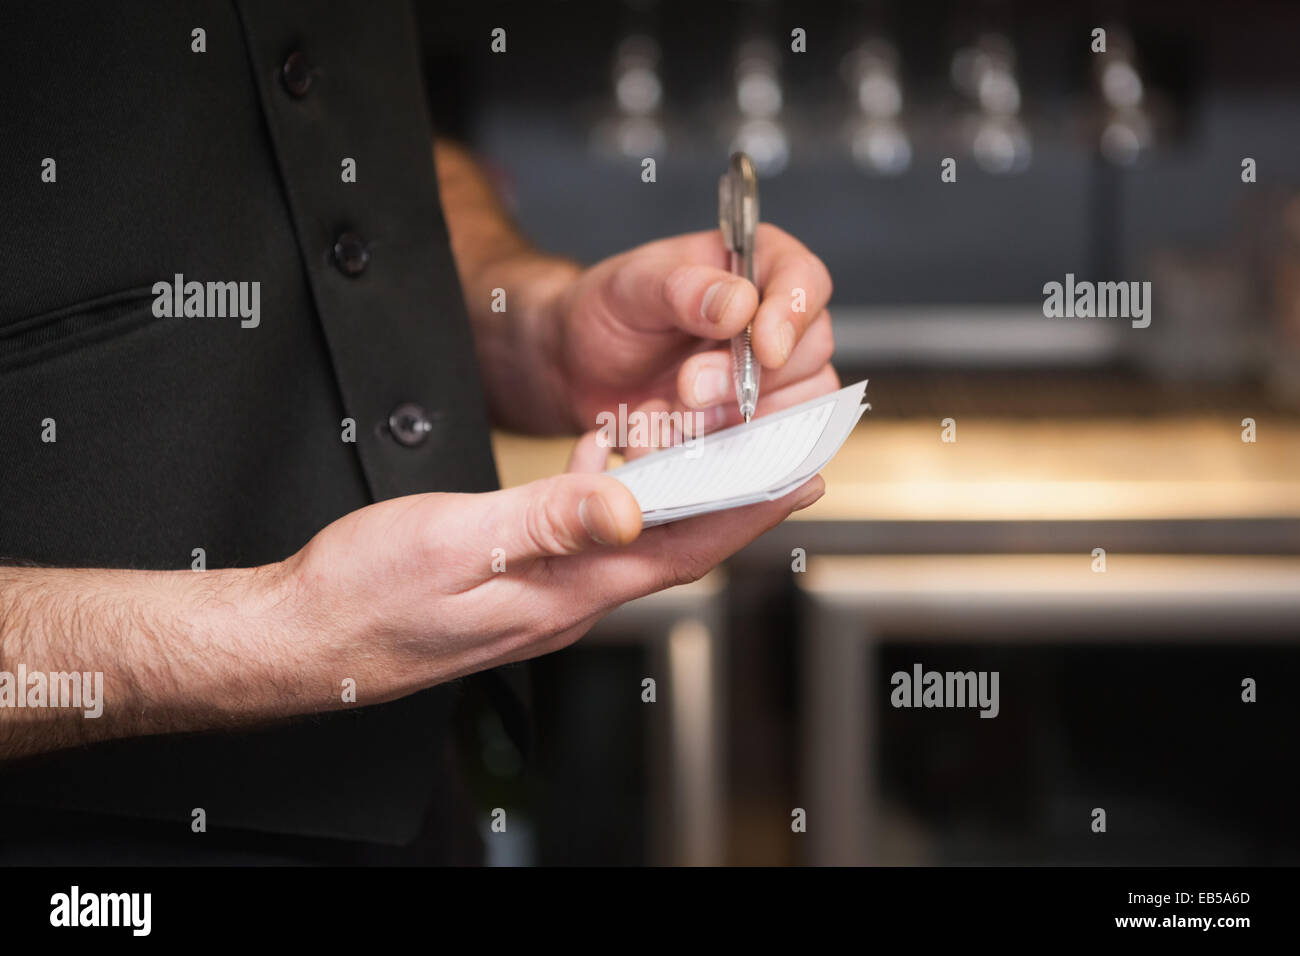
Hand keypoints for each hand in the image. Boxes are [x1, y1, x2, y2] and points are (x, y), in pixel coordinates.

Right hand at [276, 449, 823, 704]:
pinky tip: (604, 455)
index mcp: (566, 589)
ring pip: (635, 534)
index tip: (804, 472)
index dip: (750, 508)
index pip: (685, 545)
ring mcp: (544, 592)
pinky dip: (610, 489)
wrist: (305, 637)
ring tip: (717, 445)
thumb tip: (631, 505)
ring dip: (682, 491)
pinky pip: (584, 531)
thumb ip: (547, 521)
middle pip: (676, 542)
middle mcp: (568, 597)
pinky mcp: (516, 581)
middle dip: (738, 497)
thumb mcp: (458, 543)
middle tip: (787, 452)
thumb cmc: (368, 594)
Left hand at [550, 224, 838, 441]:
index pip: (805, 281)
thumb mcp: (632, 287)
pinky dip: (718, 453)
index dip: (794, 315)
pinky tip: (673, 440)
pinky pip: (766, 452)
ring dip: (730, 422)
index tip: (765, 348)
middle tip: (687, 388)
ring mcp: (773, 382)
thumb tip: (739, 305)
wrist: (582, 369)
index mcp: (758, 266)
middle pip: (806, 354)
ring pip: (795, 410)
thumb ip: (683, 290)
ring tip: (670, 416)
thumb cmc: (612, 312)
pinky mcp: (756, 430)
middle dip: (746, 380)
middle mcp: (778, 323)